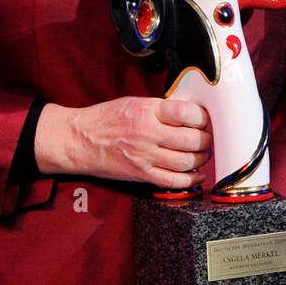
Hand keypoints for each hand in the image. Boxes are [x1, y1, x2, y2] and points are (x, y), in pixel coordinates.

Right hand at [35, 96, 211, 189]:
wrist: (78, 139)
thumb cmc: (106, 119)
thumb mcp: (134, 103)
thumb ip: (161, 108)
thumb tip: (190, 113)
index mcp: (147, 111)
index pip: (187, 113)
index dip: (202, 117)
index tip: (205, 119)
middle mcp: (147, 133)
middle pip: (192, 140)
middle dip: (206, 140)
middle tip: (207, 138)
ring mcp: (144, 156)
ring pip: (186, 162)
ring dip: (201, 159)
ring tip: (202, 154)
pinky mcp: (141, 174)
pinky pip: (173, 181)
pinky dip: (190, 180)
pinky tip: (196, 174)